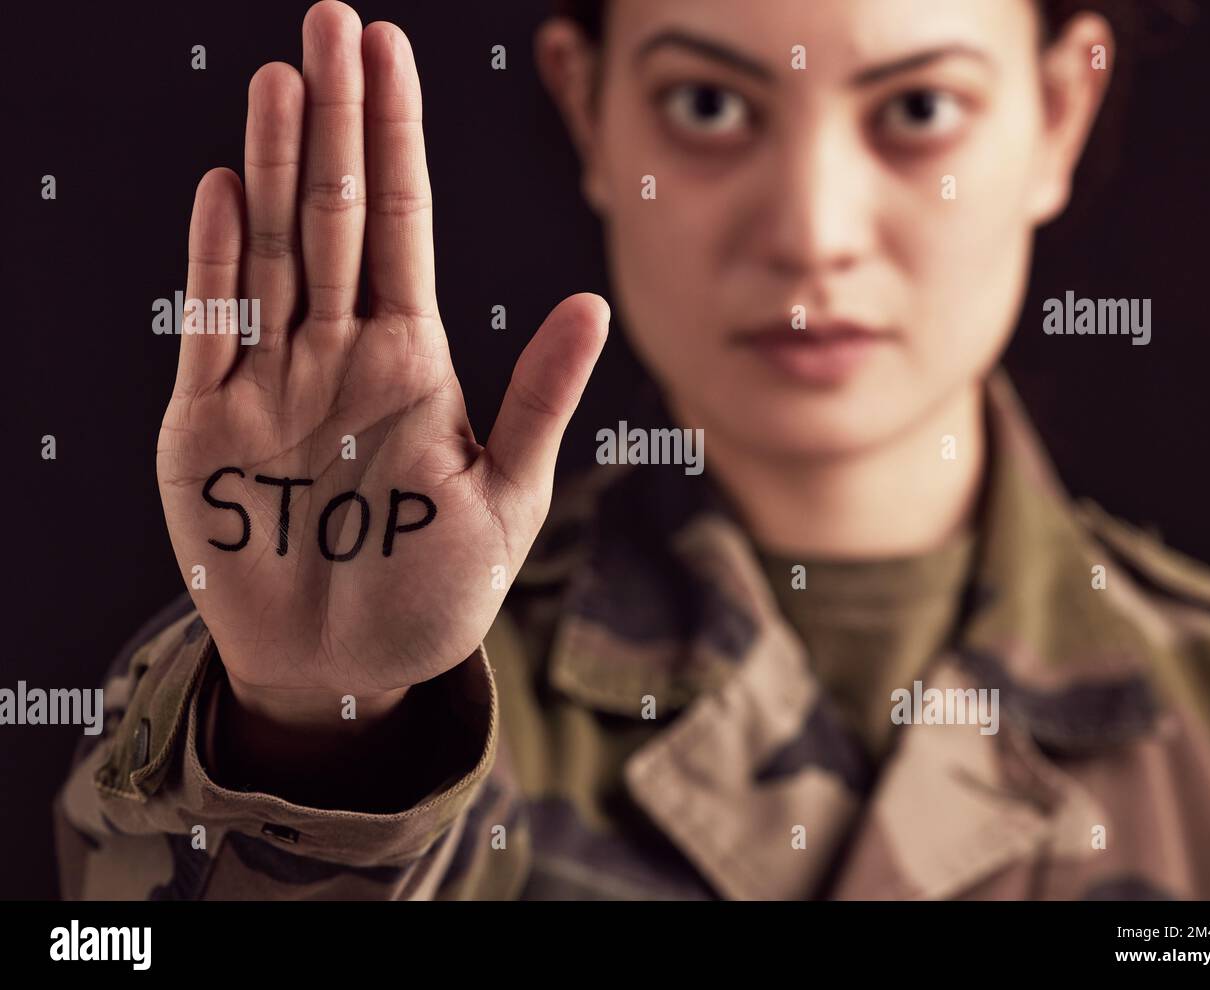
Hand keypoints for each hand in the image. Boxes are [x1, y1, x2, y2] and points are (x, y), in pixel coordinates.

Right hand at [157, 1, 606, 729]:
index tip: (388, 52)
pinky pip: (215, 331)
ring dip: (273, 165)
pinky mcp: (211, 431)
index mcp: (411, 362)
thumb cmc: (431, 592)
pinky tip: (222, 189)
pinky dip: (216, 263)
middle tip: (331, 23)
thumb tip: (592, 304)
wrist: (348, 668)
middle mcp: (341, 355)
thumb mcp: (504, 498)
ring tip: (280, 79)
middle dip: (335, 120)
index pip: (403, 226)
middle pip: (336, 216)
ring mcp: (273, 385)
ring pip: (272, 253)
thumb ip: (540, 402)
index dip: (396, 139)